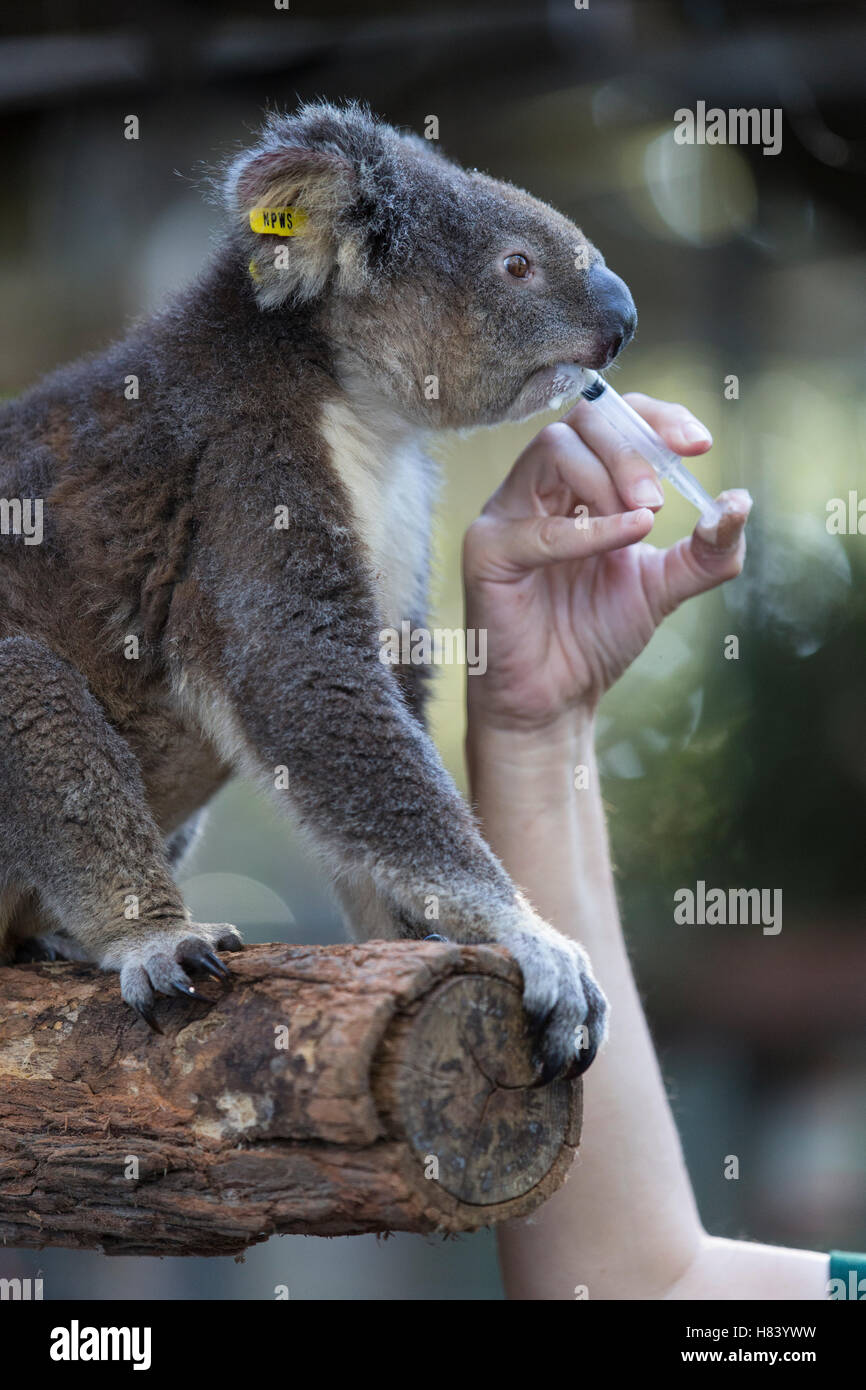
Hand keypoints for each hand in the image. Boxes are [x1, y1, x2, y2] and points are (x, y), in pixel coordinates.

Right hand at [463, 392, 751, 731]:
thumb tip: (739, 501)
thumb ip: (705, 550)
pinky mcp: (487, 552)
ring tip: (644, 521)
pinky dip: (588, 530)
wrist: (555, 701)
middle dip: (634, 449)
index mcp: (575, 486)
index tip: (699, 444)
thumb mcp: (663, 586)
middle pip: (582, 421)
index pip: (610, 418)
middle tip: (661, 499)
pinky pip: (535, 526)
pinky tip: (628, 537)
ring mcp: (507, 515)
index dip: (656, 418)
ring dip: (610, 476)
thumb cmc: (594, 638)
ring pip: (553, 448)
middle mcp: (537, 490)